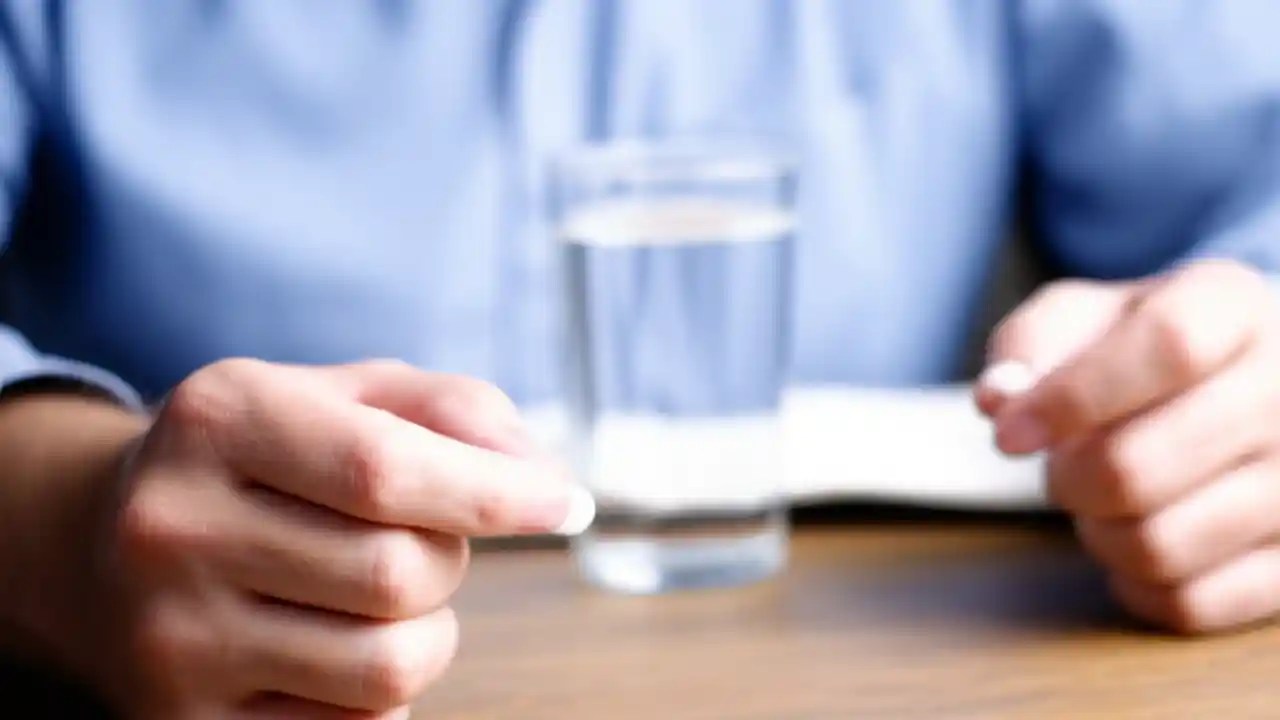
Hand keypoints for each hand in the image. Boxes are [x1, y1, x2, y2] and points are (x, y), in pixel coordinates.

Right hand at [89, 358, 592, 718]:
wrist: (101, 542)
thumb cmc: (264, 457)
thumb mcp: (347, 395)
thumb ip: (456, 411)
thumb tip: (544, 483)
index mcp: (222, 418)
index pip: (385, 470)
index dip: (497, 494)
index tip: (563, 504)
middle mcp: (178, 527)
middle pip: (399, 574)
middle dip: (451, 557)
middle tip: (425, 535)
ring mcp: (173, 637)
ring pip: (390, 665)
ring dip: (430, 630)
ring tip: (389, 594)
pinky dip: (385, 687)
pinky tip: (340, 640)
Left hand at [976, 260, 1279, 633]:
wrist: (1235, 382)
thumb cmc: (1137, 352)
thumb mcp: (1080, 319)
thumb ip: (1029, 346)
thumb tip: (1000, 400)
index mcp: (1232, 308)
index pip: (1167, 348)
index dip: (1073, 398)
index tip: (1013, 434)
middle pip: (1138, 467)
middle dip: (1067, 480)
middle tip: (1061, 469)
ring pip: (1159, 546)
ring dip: (1098, 535)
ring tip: (1100, 503)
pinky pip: (1189, 603)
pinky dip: (1135, 585)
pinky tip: (1132, 543)